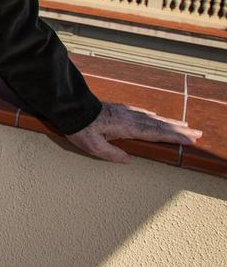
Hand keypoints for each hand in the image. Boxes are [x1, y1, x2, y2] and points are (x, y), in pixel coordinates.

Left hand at [66, 102, 201, 162]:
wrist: (68, 107)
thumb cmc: (79, 128)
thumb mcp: (93, 147)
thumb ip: (112, 154)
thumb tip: (129, 159)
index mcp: (127, 128)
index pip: (155, 134)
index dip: (173, 137)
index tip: (190, 140)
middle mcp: (129, 118)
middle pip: (159, 124)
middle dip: (179, 129)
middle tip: (197, 133)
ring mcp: (124, 112)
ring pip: (151, 117)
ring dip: (168, 122)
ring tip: (184, 124)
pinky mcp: (117, 109)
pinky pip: (140, 112)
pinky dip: (152, 116)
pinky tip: (155, 116)